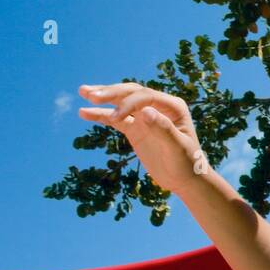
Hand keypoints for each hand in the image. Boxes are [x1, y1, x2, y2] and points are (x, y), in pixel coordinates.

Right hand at [78, 83, 209, 195]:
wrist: (185, 179)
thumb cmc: (186, 162)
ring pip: (121, 102)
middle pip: (131, 93)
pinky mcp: (135, 128)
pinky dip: (100, 115)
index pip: (146, 97)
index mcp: (172, 106)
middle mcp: (158, 106)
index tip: (115, 117)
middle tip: (91, 95)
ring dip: (103, 96)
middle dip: (111, 93)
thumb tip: (146, 112)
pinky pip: (115, 119)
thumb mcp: (177, 148)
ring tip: (83, 91)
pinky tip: (83, 112)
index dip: (129, 103)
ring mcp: (145, 116)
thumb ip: (163, 129)